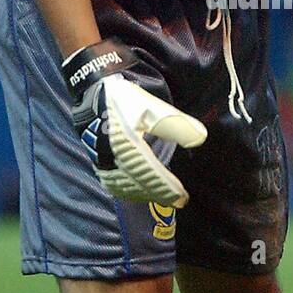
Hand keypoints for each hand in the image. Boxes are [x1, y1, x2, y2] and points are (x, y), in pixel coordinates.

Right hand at [62, 40, 206, 205]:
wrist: (92, 91)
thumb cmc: (123, 98)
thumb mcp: (152, 107)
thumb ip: (176, 124)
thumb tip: (200, 138)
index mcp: (127, 146)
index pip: (151, 175)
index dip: (168, 189)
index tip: (183, 198)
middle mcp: (113, 159)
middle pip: (139, 185)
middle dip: (159, 194)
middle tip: (178, 201)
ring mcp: (102, 162)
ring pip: (124, 187)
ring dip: (144, 195)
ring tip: (161, 197)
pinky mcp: (97, 161)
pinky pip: (112, 183)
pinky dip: (127, 191)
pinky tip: (136, 191)